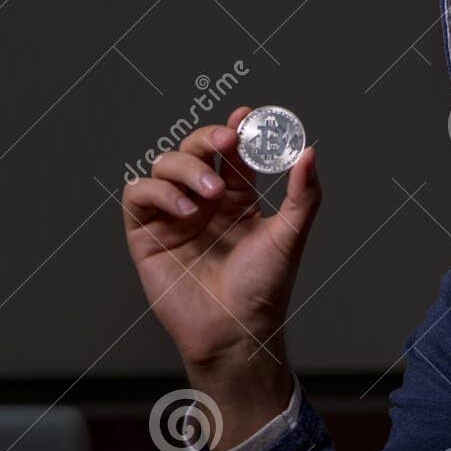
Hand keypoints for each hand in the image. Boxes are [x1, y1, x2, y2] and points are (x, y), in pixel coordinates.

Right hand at [121, 106, 320, 448]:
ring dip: (187, 168)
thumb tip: (311, 151)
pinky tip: (186, 208)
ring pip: (164, 166)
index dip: (236, 130)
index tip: (246, 117)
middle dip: (207, 139)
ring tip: (210, 193)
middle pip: (193, 150)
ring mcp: (173, 216)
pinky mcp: (147, 235)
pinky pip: (139, 195)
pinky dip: (158, 191)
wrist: (235, 333)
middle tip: (226, 142)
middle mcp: (203, 203)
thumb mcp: (290, 237)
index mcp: (236, 200)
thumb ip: (302, 195)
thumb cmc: (262, 292)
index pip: (230, 153)